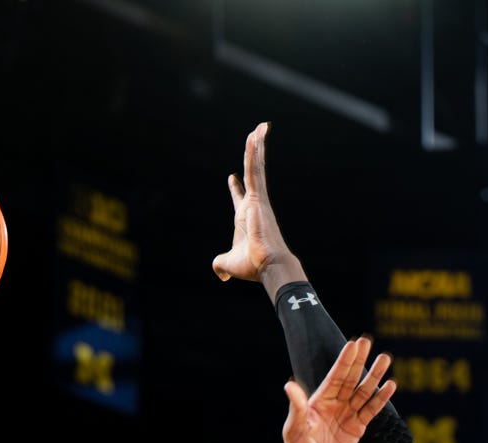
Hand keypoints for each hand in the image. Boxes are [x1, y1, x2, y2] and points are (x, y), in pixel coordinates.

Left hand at [212, 122, 296, 282]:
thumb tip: (219, 272)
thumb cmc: (252, 266)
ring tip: (260, 126)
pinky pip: (255, 169)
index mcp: (245, 218)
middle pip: (251, 175)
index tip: (230, 177)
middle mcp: (253, 205)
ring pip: (256, 166)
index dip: (234, 188)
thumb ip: (221, 265)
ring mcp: (257, 199)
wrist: (268, 266)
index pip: (240, 197)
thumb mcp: (229, 264)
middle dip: (252, 157)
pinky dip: (254, 152)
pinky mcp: (258, 197)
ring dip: (256, 146)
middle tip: (255, 138)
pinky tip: (255, 135)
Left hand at [282, 336, 394, 442]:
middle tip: (368, 342)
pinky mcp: (357, 429)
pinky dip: (380, 398)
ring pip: (363, 392)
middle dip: (360, 361)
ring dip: (374, 376)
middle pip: (350, 379)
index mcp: (318, 402)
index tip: (353, 344)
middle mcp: (334, 405)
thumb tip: (290, 385)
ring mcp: (347, 416)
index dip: (344, 361)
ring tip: (386, 359)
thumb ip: (296, 408)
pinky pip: (371, 410)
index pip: (334, 377)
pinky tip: (390, 386)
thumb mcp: (294, 431)